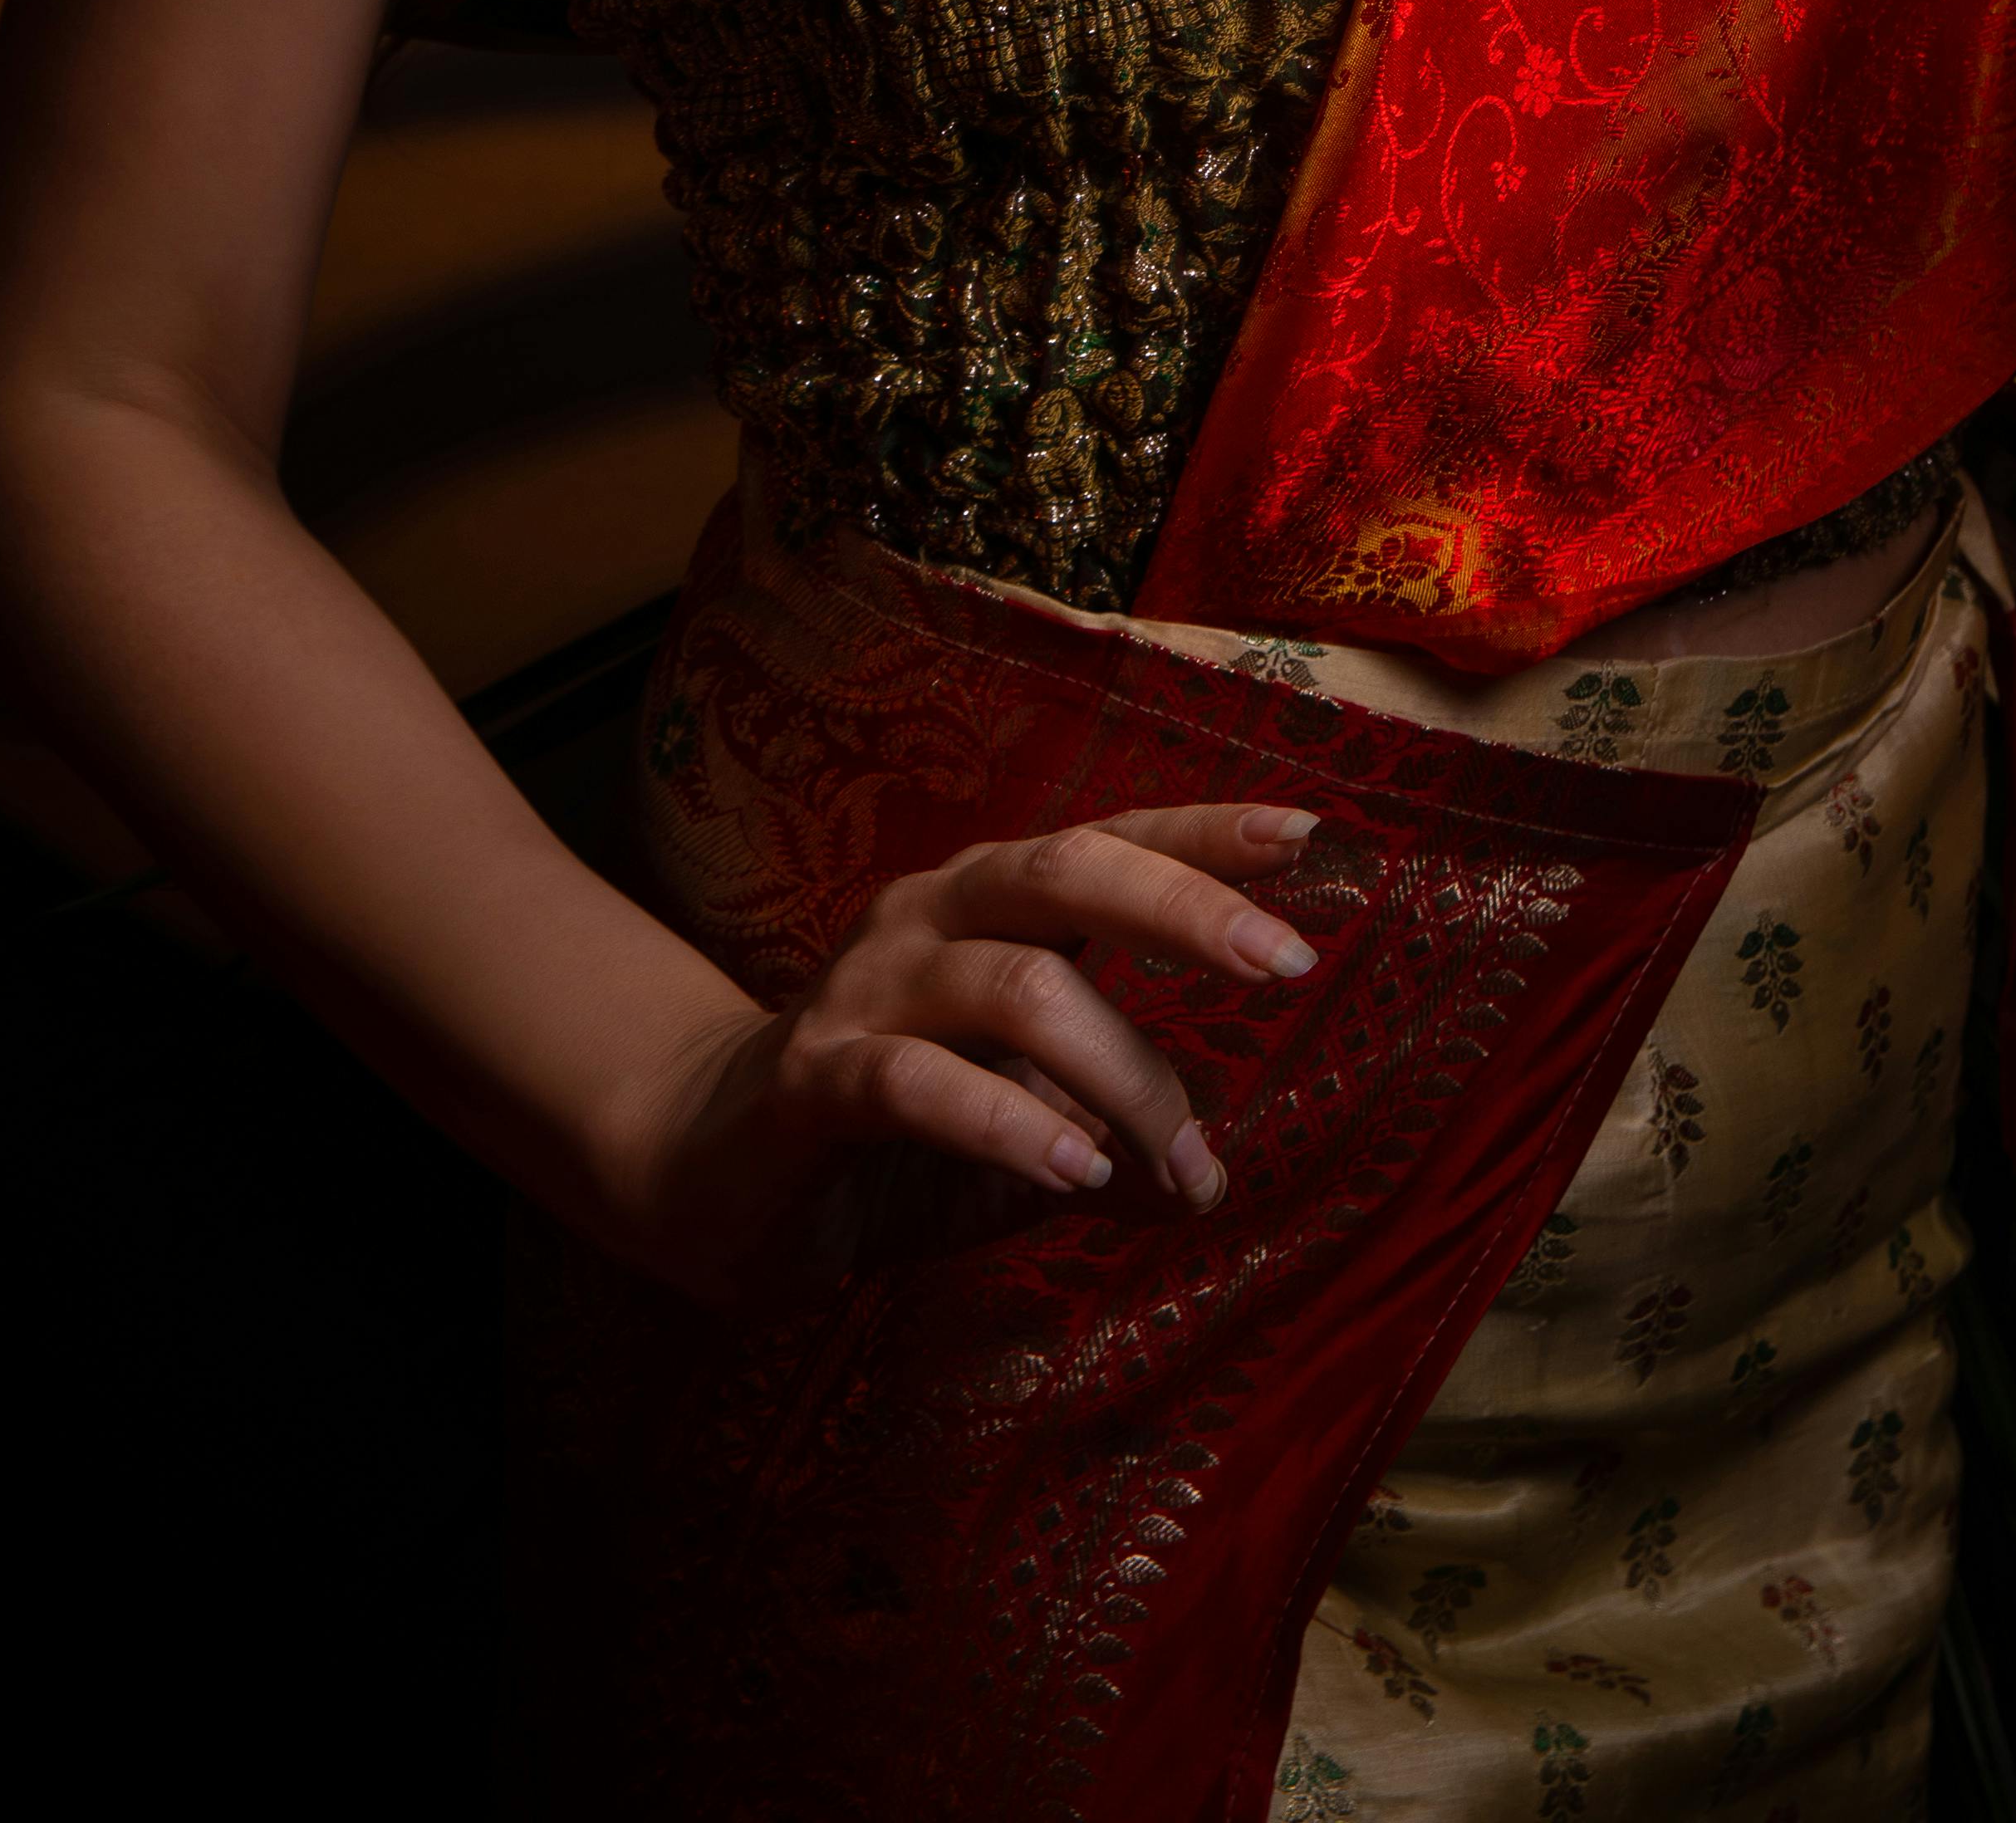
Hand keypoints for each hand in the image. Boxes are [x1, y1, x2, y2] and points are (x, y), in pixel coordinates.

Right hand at [614, 797, 1325, 1306]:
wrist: (705, 1171)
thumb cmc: (886, 1136)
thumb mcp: (1019, 1135)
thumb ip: (1105, 1141)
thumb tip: (1204, 1180)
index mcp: (991, 906)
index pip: (1112, 844)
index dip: (1206, 835)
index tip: (1311, 836)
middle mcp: (933, 915)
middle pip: (1069, 871)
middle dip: (1185, 908)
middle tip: (1286, 961)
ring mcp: (868, 987)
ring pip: (1016, 987)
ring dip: (1118, 1074)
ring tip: (1178, 1158)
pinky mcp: (814, 1075)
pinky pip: (920, 1083)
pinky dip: (1008, 1125)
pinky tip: (1073, 1171)